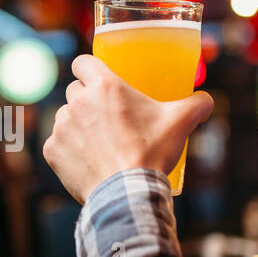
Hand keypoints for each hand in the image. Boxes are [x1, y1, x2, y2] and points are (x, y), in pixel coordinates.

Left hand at [42, 55, 213, 203]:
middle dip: (87, 99)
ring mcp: (61, 127)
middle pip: (75, 90)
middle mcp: (78, 102)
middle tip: (106, 116)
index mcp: (105, 87)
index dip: (89, 68)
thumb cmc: (151, 153)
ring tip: (98, 141)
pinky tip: (87, 160)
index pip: (83, 62)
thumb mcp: (181, 122)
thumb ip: (197, 104)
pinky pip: (57, 144)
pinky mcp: (51, 151)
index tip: (97, 78)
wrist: (127, 194)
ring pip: (65, 117)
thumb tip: (206, 100)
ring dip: (77, 124)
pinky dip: (68, 150)